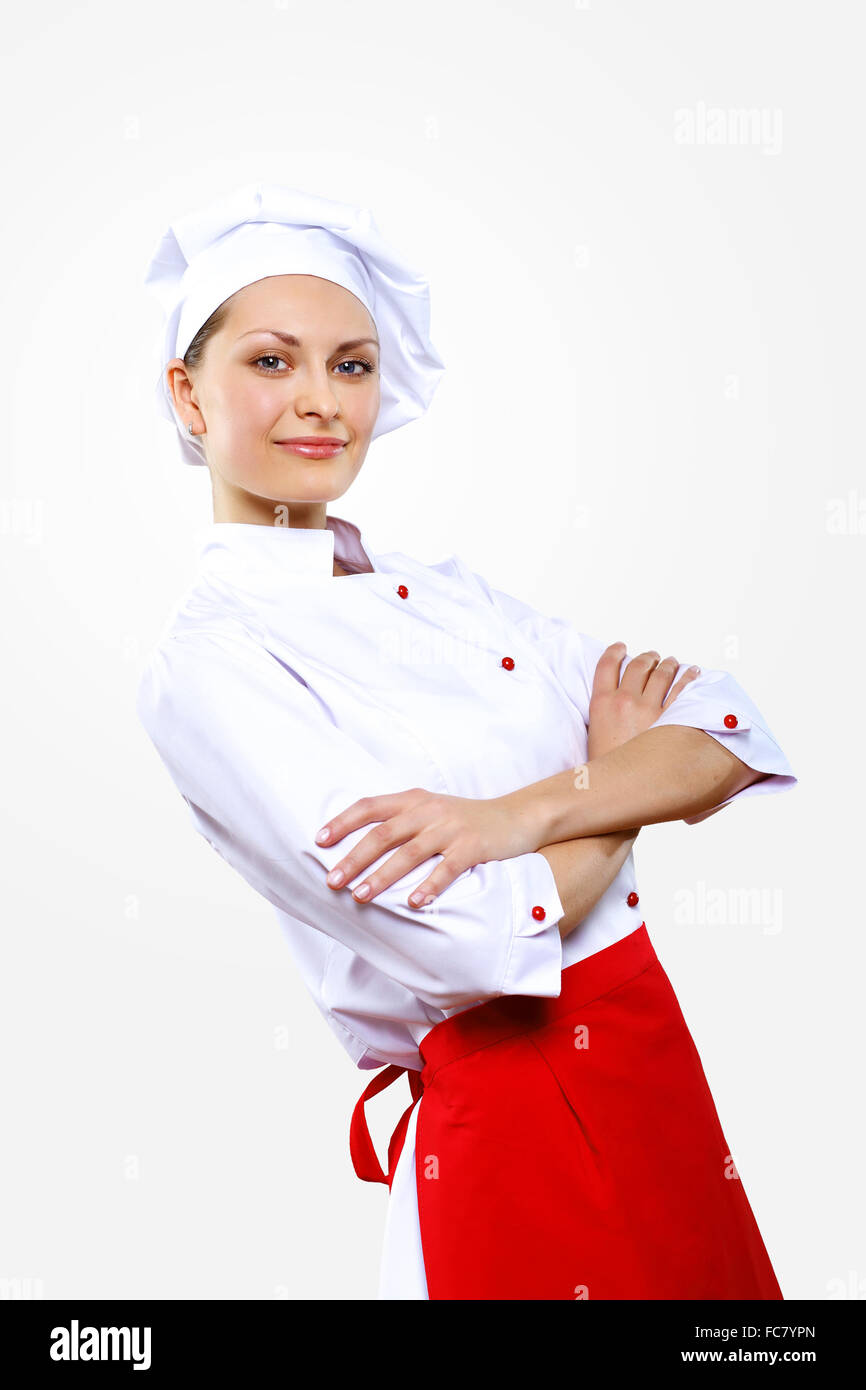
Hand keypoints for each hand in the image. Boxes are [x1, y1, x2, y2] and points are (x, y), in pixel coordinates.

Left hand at [314, 788, 536, 907]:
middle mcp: (429, 811)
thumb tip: (357, 845)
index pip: (370, 806)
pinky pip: (448, 868)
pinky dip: (429, 885)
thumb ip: (400, 821)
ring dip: (383, 875)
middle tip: (332, 880)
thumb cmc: (464, 819)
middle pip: (384, 833)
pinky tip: (412, 903)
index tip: (319, 841)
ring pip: (410, 852)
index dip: (343, 822)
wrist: (515, 816)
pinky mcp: (473, 846)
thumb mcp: (430, 810)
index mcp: (413, 800)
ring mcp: (452, 828)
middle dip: (355, 858)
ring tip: (361, 896)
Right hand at [588, 645, 699, 761]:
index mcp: (602, 703)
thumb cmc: (606, 767)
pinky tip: (693, 673)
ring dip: (668, 664)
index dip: (614, 651)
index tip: (620, 648)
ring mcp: (649, 709)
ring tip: (672, 662)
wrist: (620, 790)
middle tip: (652, 657)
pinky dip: (689, 677)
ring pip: (662, 673)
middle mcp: (625, 700)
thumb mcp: (593, 734)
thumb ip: (604, 713)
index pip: (607, 664)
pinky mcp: (672, 720)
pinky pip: (683, 689)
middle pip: (637, 665)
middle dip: (646, 658)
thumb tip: (616, 701)